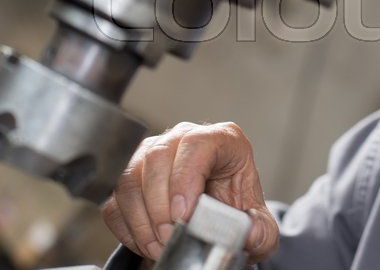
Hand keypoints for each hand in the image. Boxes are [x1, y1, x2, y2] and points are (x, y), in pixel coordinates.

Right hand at [102, 122, 278, 263]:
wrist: (217, 221)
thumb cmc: (237, 213)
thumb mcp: (259, 226)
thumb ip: (260, 231)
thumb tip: (249, 233)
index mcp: (223, 140)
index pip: (197, 144)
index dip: (186, 179)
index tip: (184, 215)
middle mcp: (185, 138)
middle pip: (157, 158)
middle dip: (160, 207)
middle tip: (172, 238)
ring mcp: (154, 152)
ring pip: (130, 177)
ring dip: (141, 219)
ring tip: (161, 245)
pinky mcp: (131, 174)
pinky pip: (115, 199)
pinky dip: (128, 227)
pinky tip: (148, 242)